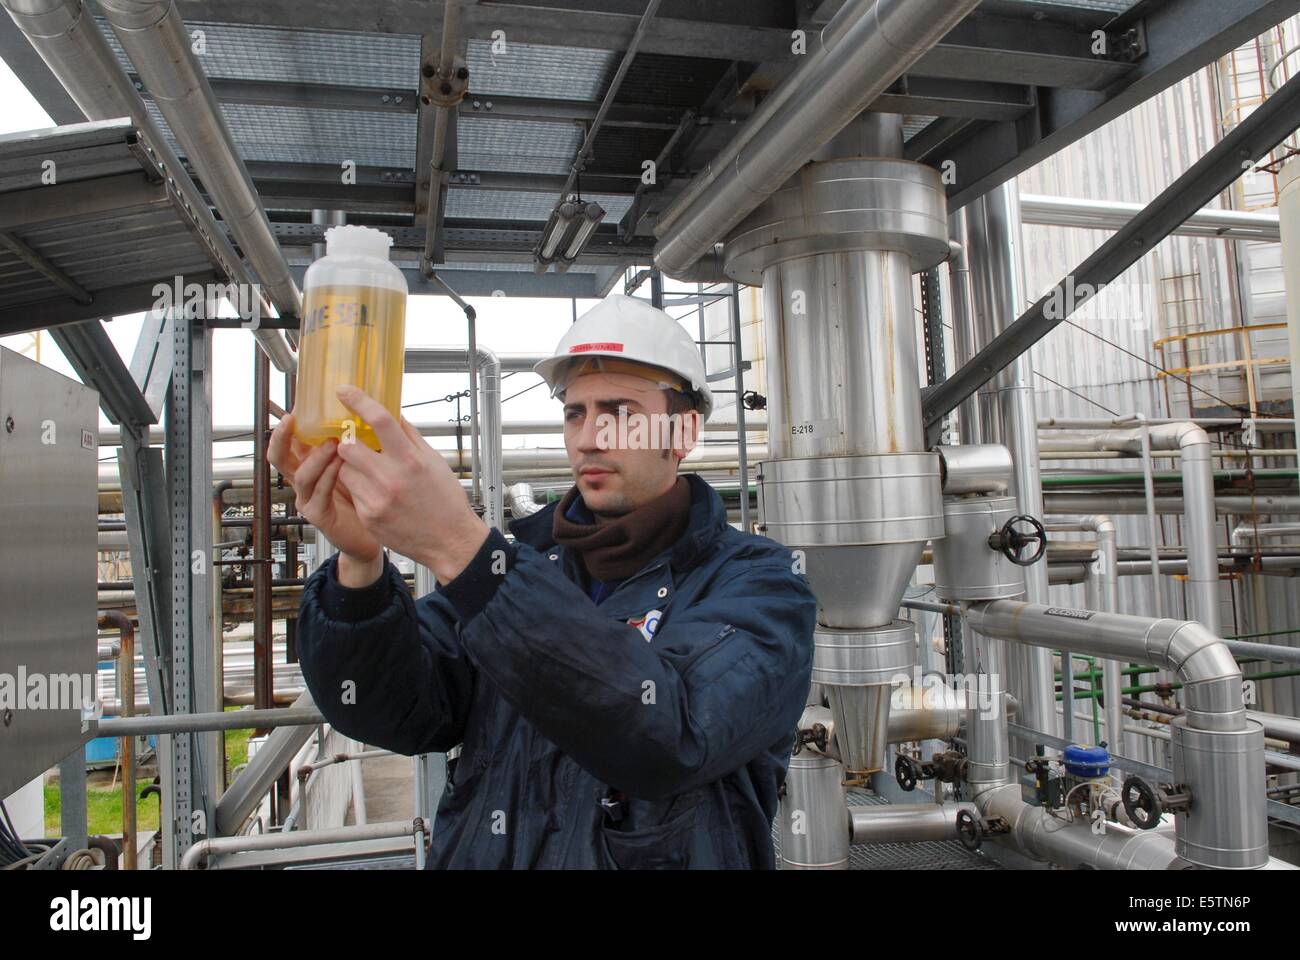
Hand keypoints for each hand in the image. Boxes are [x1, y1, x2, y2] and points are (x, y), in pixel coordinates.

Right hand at [267, 412, 382, 566]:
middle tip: (291, 419)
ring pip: (300, 474)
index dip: (290, 422)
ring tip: (332, 442)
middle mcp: (304, 479)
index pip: (291, 439)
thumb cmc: (365, 493)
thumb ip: (353, 439)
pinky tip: (339, 466)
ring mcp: (307, 497)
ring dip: (315, 457)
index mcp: (310, 462)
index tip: (298, 404)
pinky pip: (317, 494)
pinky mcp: (318, 514)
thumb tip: (363, 407)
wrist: (372, 531)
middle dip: (281, 436)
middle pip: (279, 456)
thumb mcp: (358, 460)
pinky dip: (328, 478)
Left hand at [333, 384, 488, 583]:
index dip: (357, 400)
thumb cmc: (446, 502)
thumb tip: (393, 413)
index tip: (345, 391)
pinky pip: (352, 493)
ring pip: (345, 470)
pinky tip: (378, 495)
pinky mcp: (368, 516)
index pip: (379, 419)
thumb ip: (410, 436)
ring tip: (371, 474)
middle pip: (348, 446)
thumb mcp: (434, 462)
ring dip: (352, 467)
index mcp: (410, 460)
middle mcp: (391, 478)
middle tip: (355, 444)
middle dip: (348, 442)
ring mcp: (377, 499)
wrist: (450, 542)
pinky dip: (360, 489)